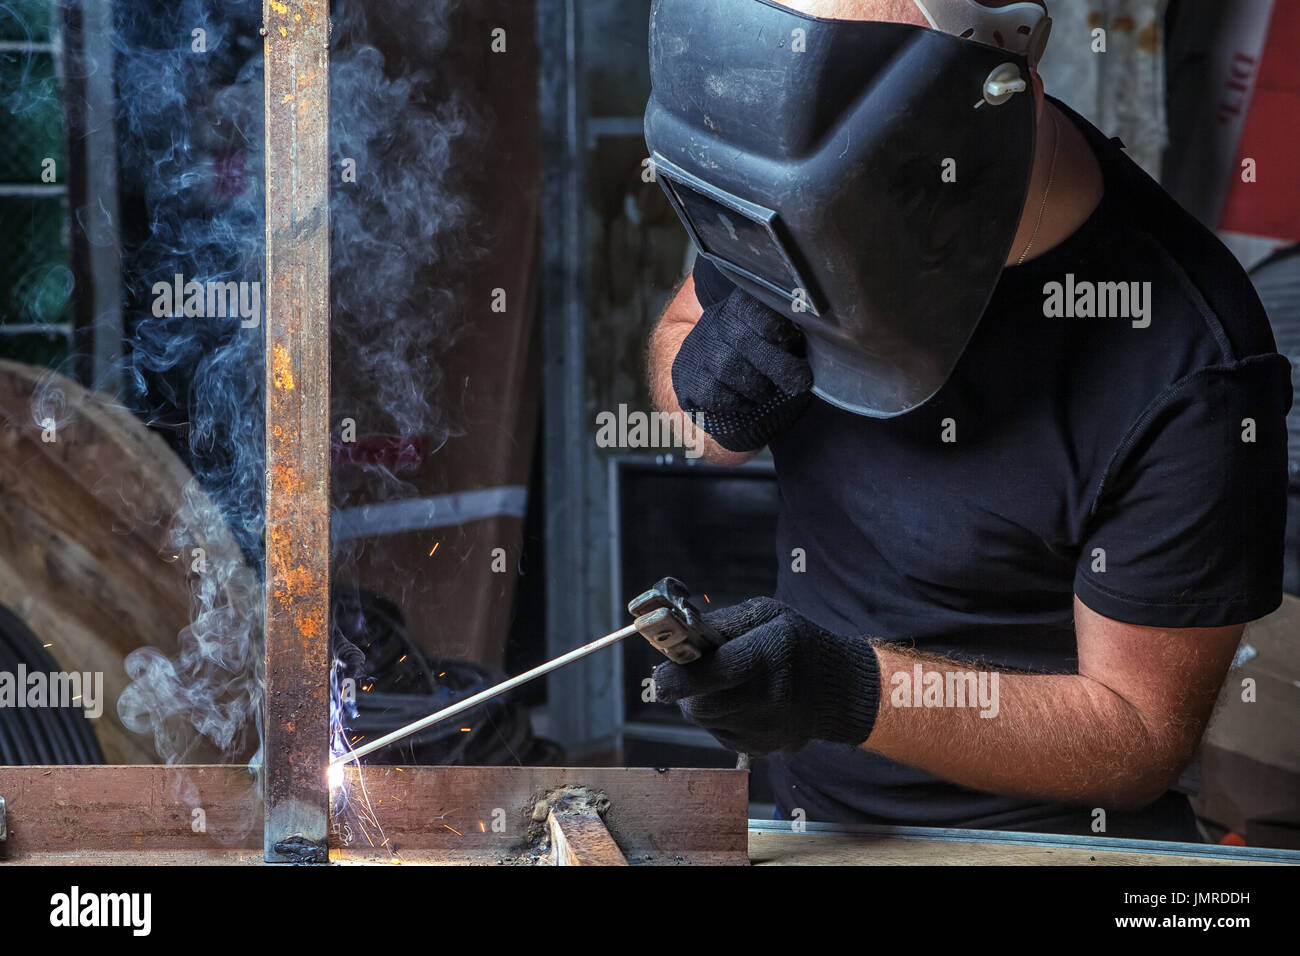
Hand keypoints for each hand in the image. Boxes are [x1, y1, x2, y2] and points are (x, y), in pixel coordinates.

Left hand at [651, 598, 880, 754]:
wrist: (838, 690)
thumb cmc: (797, 644)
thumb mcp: (767, 614)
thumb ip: (722, 623)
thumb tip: (678, 633)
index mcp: (772, 654)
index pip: (716, 673)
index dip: (680, 676)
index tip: (661, 674)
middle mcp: (770, 698)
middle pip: (701, 706)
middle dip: (685, 689)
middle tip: (692, 672)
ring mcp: (766, 729)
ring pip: (705, 720)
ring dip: (701, 701)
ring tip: (727, 683)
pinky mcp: (760, 749)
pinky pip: (718, 732)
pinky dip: (718, 716)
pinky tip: (741, 701)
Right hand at [671, 288, 812, 451]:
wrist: (702, 367)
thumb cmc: (752, 352)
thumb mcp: (769, 333)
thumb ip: (791, 333)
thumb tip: (828, 340)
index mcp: (739, 306)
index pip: (754, 307)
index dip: (776, 325)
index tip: (793, 340)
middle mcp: (716, 323)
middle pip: (744, 341)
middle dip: (778, 365)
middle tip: (800, 381)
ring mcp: (699, 350)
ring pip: (729, 368)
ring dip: (758, 386)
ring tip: (770, 392)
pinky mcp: (688, 379)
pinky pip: (715, 393)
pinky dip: (737, 402)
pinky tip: (747, 401)